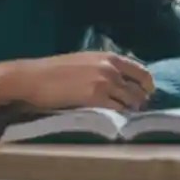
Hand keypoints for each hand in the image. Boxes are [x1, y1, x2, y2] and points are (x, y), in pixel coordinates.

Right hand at [9, 52, 154, 111]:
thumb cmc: (54, 70)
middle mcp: (111, 67)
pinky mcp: (95, 97)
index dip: (147, 85)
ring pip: (132, 100)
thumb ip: (104, 67)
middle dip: (141, 100)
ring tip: (126, 118)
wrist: (33, 77)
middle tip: (136, 111)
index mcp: (110, 57)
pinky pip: (118, 109)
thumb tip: (120, 80)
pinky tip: (117, 122)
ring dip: (132, 110)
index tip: (146, 94)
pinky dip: (121, 117)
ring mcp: (104, 82)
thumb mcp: (86, 61)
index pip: (141, 71)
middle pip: (140, 88)